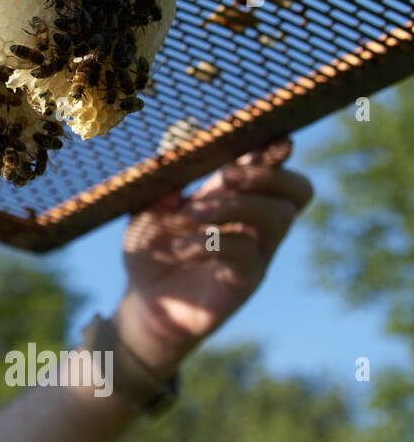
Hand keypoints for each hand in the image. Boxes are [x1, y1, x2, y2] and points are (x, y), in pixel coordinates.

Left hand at [112, 138, 313, 377]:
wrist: (143, 300)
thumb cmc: (151, 249)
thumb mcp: (147, 209)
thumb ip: (162, 181)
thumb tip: (174, 152)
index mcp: (235, 196)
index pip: (273, 168)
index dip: (277, 152)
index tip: (274, 141)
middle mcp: (254, 223)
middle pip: (297, 191)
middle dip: (267, 175)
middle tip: (226, 174)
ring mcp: (255, 253)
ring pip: (278, 219)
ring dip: (237, 206)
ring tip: (194, 211)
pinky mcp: (244, 282)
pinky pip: (246, 256)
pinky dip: (212, 244)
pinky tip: (180, 247)